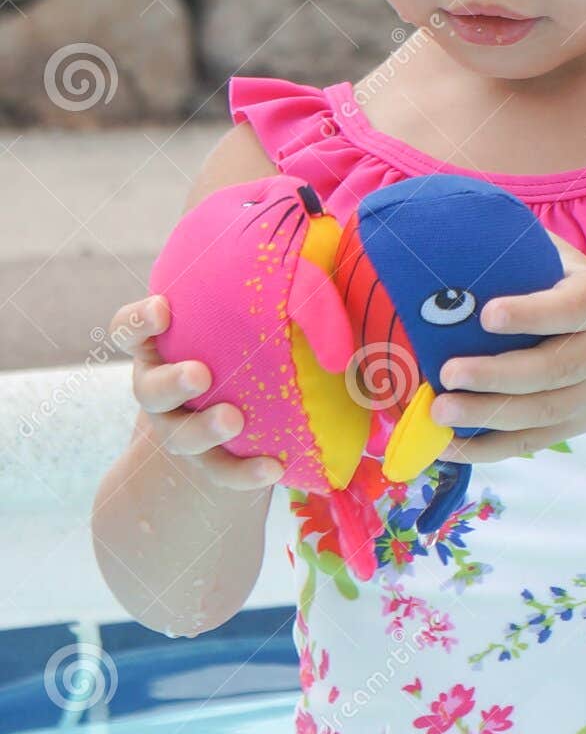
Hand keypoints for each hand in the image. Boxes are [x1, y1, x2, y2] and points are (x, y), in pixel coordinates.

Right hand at [108, 295, 284, 490]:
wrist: (242, 412)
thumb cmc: (242, 343)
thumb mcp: (242, 318)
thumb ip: (262, 291)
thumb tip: (308, 262)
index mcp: (158, 347)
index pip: (129, 330)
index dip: (139, 321)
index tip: (163, 309)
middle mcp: (159, 390)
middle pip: (149, 390)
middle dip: (172, 382)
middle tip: (201, 374)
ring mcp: (179, 429)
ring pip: (180, 436)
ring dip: (204, 429)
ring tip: (234, 420)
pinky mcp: (209, 462)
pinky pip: (222, 471)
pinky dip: (245, 472)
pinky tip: (275, 466)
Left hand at [430, 231, 585, 464]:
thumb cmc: (581, 297)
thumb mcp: (569, 265)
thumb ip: (527, 247)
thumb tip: (463, 214)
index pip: (569, 309)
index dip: (531, 314)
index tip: (486, 315)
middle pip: (552, 370)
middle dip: (497, 375)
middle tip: (448, 373)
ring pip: (541, 413)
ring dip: (487, 416)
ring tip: (438, 411)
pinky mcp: (574, 427)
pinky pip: (530, 443)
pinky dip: (488, 449)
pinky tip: (448, 446)